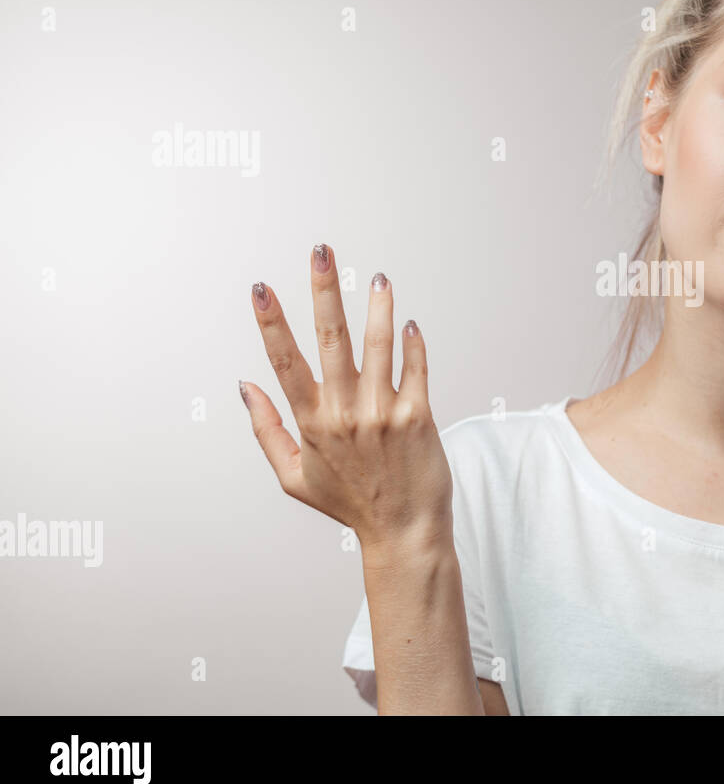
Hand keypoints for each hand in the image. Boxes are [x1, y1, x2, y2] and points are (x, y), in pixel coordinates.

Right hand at [239, 243, 452, 555]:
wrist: (403, 532)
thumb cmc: (350, 503)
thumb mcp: (293, 476)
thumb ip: (266, 429)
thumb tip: (244, 385)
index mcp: (311, 423)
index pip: (285, 361)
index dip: (271, 322)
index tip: (261, 287)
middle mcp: (345, 413)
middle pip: (331, 340)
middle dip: (324, 292)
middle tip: (321, 252)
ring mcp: (382, 413)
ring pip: (378, 347)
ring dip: (378, 307)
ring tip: (378, 278)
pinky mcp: (418, 417)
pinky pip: (415, 369)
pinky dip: (413, 343)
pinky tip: (408, 322)